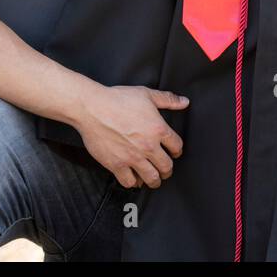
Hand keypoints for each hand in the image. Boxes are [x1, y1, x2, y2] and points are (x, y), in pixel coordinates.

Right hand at [74, 83, 188, 189]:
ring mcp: (133, 158)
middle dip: (167, 170)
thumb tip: (184, 102)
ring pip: (151, 178)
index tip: (174, 152)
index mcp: (158, 129)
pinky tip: (134, 178)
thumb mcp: (146, 94)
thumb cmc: (117, 99)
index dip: (177, 150)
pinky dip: (134, 182)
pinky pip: (130, 182)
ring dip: (154, 180)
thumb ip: (168, 99)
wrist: (92, 108)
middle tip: (165, 170)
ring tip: (153, 179)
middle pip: (166, 167)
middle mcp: (148, 146)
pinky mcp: (117, 165)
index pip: (177, 146)